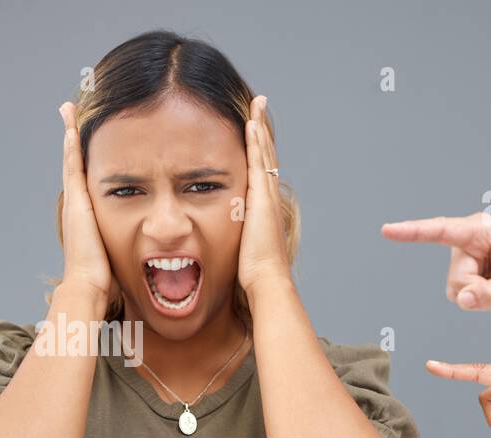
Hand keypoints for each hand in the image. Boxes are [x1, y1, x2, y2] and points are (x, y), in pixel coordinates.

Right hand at [58, 102, 117, 303]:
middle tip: (69, 113)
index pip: (86, 181)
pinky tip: (71, 123)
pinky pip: (73, 164)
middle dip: (72, 139)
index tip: (84, 142)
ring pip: (70, 159)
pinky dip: (70, 143)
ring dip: (69, 133)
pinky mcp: (76, 199)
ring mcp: (74, 200)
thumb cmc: (105, 279)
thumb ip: (127, 248)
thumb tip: (149, 255)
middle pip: (74, 164)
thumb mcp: (119, 256)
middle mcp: (76, 205)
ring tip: (67, 110)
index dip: (85, 161)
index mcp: (87, 216)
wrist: (89, 286)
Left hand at [237, 94, 291, 295]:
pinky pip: (259, 162)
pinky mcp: (260, 197)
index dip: (258, 148)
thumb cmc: (254, 271)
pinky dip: (256, 142)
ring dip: (260, 127)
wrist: (267, 279)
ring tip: (257, 104)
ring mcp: (266, 195)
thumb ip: (236, 235)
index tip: (254, 128)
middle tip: (259, 105)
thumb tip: (222, 239)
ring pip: (264, 153)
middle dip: (262, 129)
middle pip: (266, 154)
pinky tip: (251, 123)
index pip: (261, 169)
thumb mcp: (242, 246)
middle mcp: (268, 196)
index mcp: (263, 206)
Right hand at [381, 213, 490, 309]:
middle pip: (457, 278)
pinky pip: (460, 295)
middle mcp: (467, 239)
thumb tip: (463, 300)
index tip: (387, 230)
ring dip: (480, 297)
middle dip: (480, 292)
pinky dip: (478, 299)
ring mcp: (462, 255)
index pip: (442, 231)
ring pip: (456, 290)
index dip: (413, 232)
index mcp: (481, 230)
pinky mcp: (462, 269)